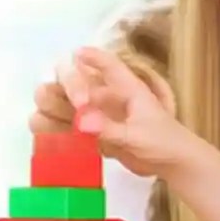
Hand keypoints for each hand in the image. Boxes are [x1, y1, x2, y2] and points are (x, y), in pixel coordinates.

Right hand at [61, 47, 186, 177]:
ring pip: (68, 104)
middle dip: (68, 86)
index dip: (93, 57)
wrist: (173, 166)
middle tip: (75, 104)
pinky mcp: (95, 136)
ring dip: (53, 107)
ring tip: (47, 119)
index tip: (77, 54)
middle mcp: (109, 99)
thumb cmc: (163, 142)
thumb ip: (110, 128)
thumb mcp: (138, 135)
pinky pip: (70, 129)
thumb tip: (81, 120)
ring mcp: (100, 117)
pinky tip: (51, 137)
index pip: (108, 66)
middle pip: (78, 81)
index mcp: (126, 89)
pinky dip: (56, 131)